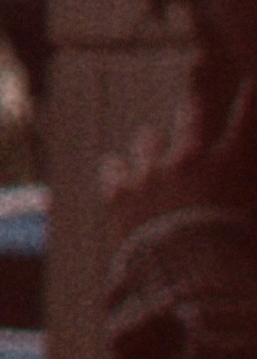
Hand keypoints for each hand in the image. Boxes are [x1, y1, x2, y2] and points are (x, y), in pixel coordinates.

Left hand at [105, 68, 256, 251]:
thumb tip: (248, 195)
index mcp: (230, 166)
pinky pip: (115, 168)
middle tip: (191, 100)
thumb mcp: (255, 223)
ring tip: (153, 138)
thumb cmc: (234, 257)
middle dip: (192, 109)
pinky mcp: (121, 194)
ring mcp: (151, 173)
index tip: (251, 79)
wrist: (185, 280)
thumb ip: (251, 200)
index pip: (248, 119)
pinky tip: (116, 165)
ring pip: (148, 140)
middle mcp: (190, 159)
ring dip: (153, 142)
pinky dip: (119, 168)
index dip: (251, 97)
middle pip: (190, 117)